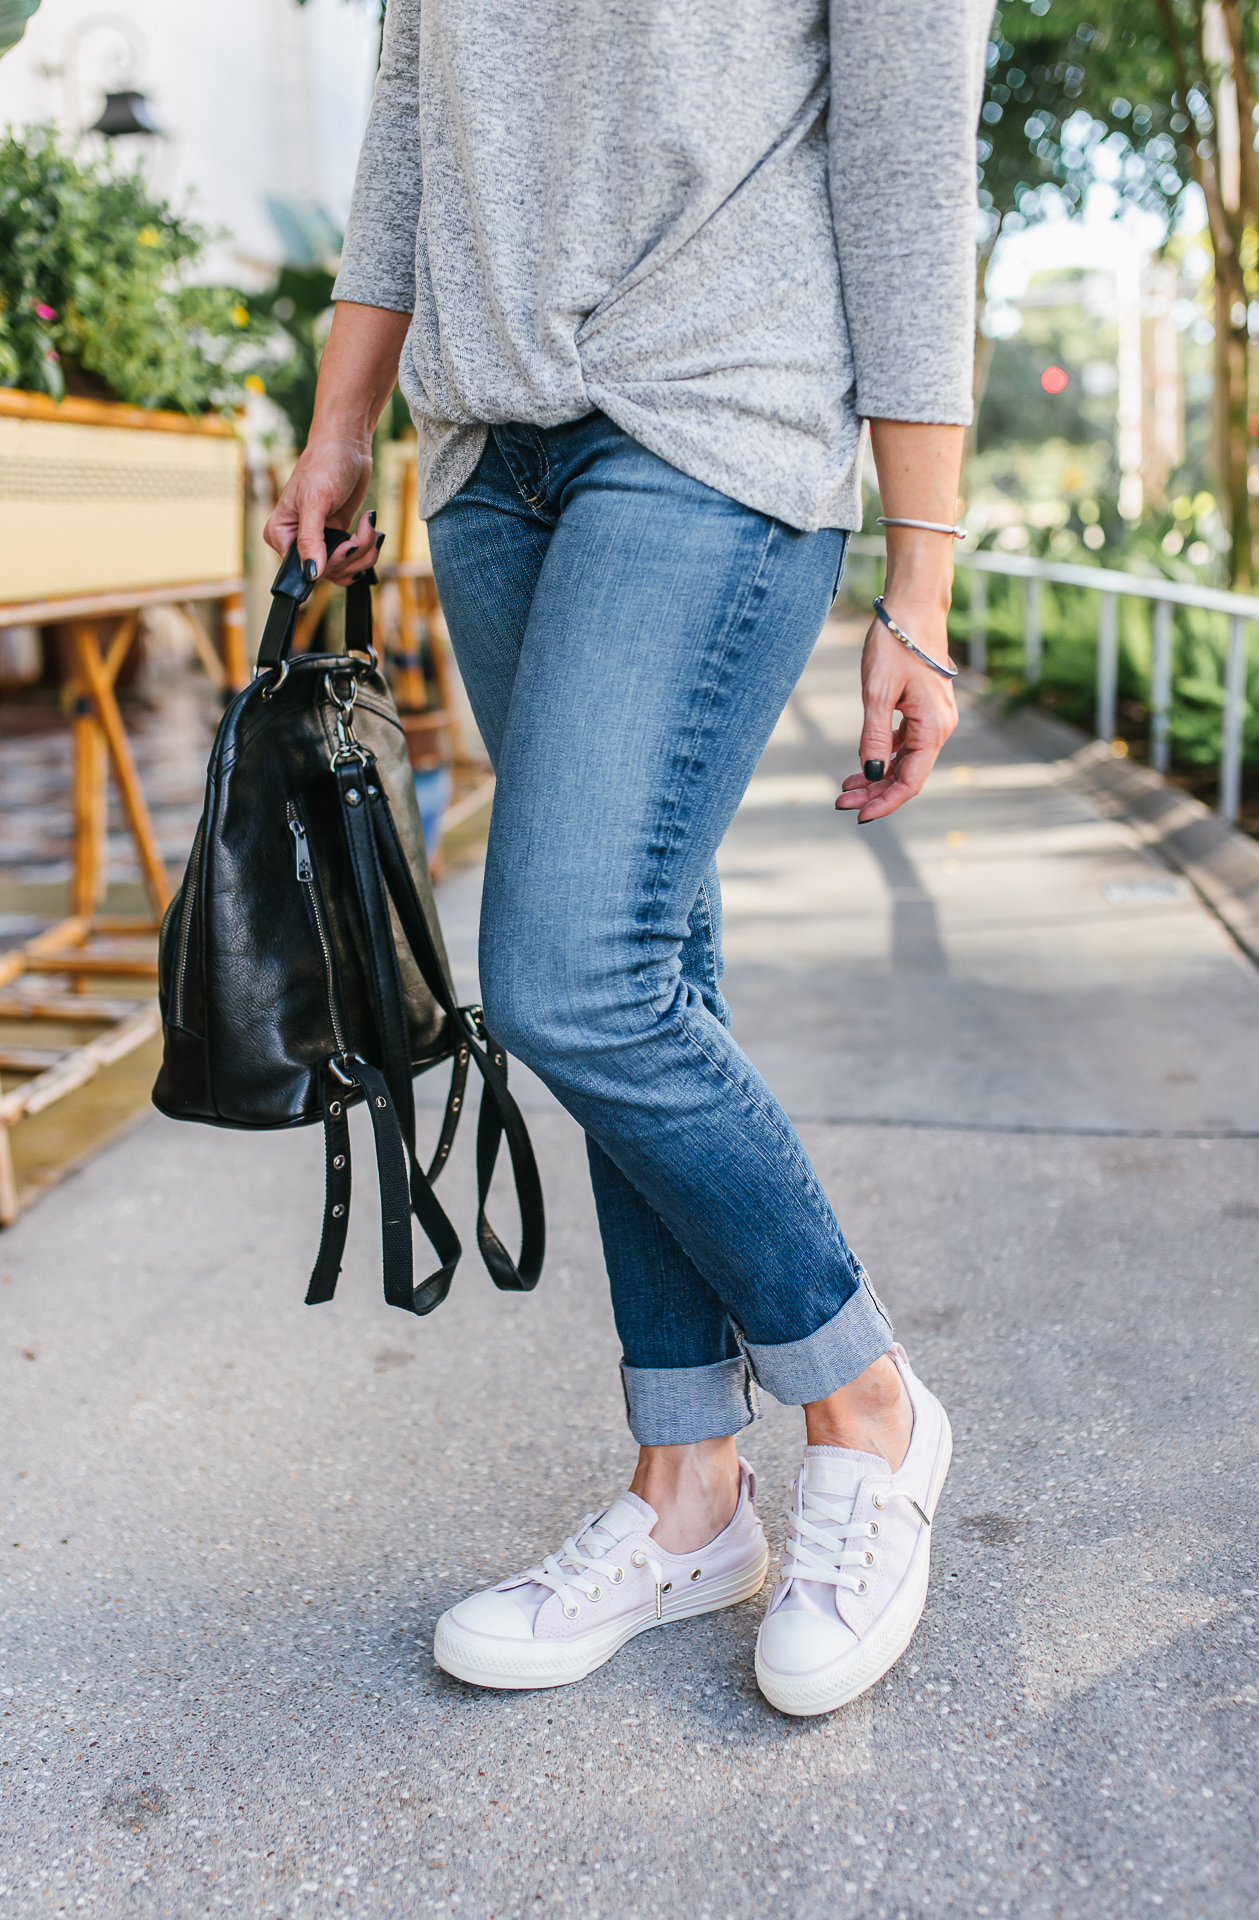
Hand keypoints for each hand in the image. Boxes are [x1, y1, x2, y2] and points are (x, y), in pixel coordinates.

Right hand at [263, 434, 381, 585]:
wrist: (346, 445)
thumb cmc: (324, 464)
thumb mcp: (315, 501)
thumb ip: (310, 540)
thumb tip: (311, 573)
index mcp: (280, 534)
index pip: (302, 570)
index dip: (329, 564)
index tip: (347, 545)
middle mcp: (296, 542)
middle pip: (327, 573)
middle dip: (352, 555)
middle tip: (362, 531)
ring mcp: (319, 542)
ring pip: (344, 570)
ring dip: (364, 552)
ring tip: (368, 525)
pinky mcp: (338, 539)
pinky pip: (354, 560)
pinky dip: (367, 548)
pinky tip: (369, 526)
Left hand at [835, 602, 957, 821]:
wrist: (912, 607)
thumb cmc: (895, 644)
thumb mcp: (877, 693)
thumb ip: (875, 737)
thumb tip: (873, 773)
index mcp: (933, 727)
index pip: (911, 781)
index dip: (885, 803)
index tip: (858, 814)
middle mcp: (939, 727)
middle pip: (908, 775)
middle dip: (875, 792)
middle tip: (841, 801)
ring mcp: (934, 718)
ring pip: (906, 760)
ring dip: (878, 776)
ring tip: (847, 785)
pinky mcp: (924, 708)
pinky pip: (906, 743)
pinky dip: (885, 755)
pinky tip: (866, 762)